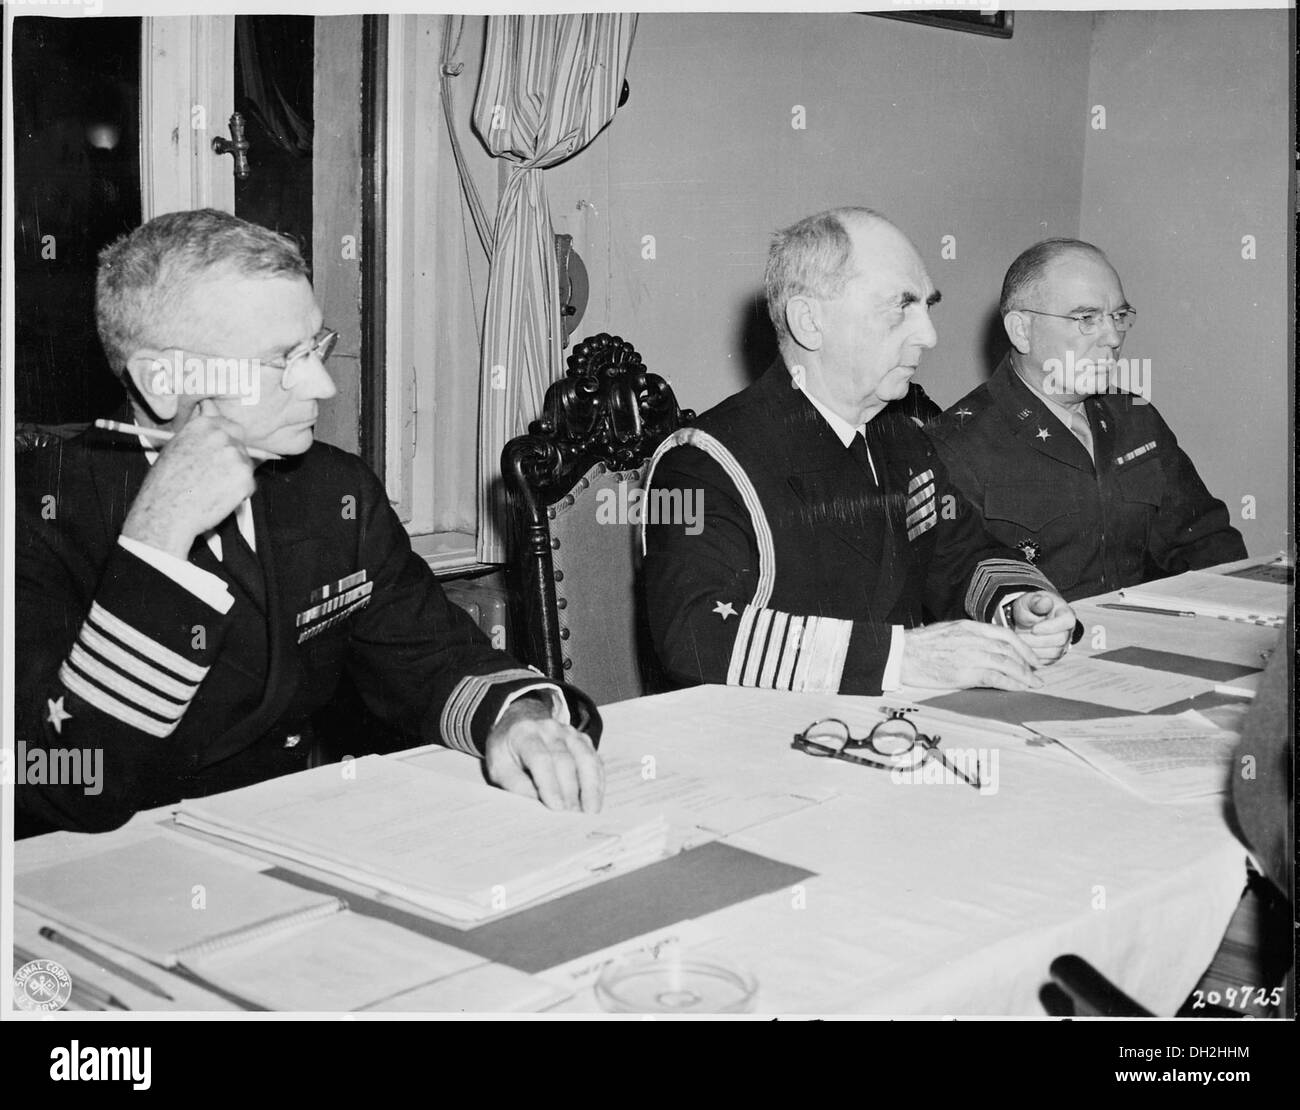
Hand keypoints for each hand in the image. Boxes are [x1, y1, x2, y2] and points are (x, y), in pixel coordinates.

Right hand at [120, 403, 255, 558]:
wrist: (166, 511)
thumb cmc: (165, 484)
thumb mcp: (176, 446)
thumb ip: (198, 430)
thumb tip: (210, 408)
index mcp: (203, 425)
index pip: (229, 426)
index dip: (227, 441)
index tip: (221, 452)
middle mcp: (222, 437)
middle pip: (240, 445)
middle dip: (234, 458)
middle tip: (218, 474)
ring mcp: (235, 457)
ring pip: (245, 465)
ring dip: (235, 476)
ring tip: (212, 488)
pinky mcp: (245, 478)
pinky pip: (249, 484)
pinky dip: (239, 493)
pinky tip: (219, 497)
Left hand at [483, 696, 603, 812]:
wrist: (519, 725)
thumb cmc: (508, 752)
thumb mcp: (499, 766)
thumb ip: (515, 783)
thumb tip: (536, 803)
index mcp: (524, 734)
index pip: (540, 758)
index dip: (549, 784)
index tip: (556, 807)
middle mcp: (549, 729)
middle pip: (565, 760)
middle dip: (570, 790)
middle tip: (572, 816)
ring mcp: (569, 732)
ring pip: (585, 758)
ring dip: (590, 787)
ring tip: (590, 811)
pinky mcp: (582, 740)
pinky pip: (594, 760)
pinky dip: (597, 782)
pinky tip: (596, 800)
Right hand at [900, 620, 1043, 690]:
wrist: (900, 654)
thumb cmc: (919, 646)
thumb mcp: (947, 632)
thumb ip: (967, 637)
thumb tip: (984, 648)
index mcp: (969, 626)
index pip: (1005, 634)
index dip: (1023, 647)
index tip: (1031, 658)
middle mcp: (973, 638)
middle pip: (1010, 649)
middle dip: (1027, 663)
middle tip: (1037, 675)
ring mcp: (970, 655)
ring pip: (1007, 663)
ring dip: (1024, 675)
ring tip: (1033, 684)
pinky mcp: (965, 673)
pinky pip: (996, 678)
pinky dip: (1011, 684)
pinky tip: (1019, 689)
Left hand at [1009, 590, 1075, 665]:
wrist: (1026, 618)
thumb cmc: (1029, 608)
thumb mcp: (1029, 601)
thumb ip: (1036, 602)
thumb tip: (1046, 601)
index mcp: (1065, 613)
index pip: (1067, 621)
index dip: (1051, 627)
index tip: (1033, 628)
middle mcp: (1067, 630)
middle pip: (1061, 639)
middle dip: (1039, 639)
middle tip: (1021, 635)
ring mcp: (1062, 644)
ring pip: (1055, 652)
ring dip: (1035, 648)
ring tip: (1020, 640)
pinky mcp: (1054, 655)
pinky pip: (1047, 661)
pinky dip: (1034, 656)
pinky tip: (1023, 648)